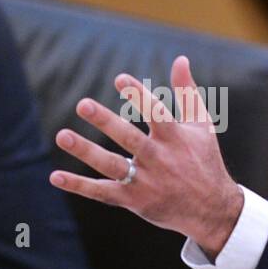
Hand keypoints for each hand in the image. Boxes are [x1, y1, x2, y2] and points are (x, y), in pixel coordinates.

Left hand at [49, 56, 243, 257]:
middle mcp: (159, 160)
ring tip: (62, 135)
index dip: (139, 96)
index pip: (156, 114)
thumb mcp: (202, 125)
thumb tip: (180, 58)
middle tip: (82, 104)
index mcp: (175, 138)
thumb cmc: (204, 160)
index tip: (120, 79)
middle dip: (106, 122)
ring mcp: (145, 182)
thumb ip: (187, 92)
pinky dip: (79, 185)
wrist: (212, 210)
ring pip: (112, 166)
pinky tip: (55, 176)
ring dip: (86, 152)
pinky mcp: (133, 201)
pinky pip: (102, 192)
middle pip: (129, 139)